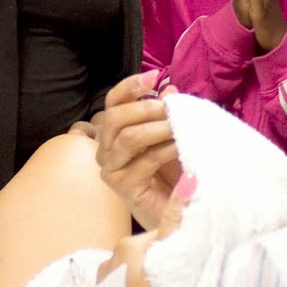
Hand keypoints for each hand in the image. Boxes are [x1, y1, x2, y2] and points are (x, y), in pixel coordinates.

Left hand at [89, 172, 191, 286]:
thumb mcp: (170, 268)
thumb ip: (177, 226)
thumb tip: (189, 181)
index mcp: (128, 245)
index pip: (163, 235)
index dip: (181, 248)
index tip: (194, 262)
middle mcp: (111, 258)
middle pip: (150, 253)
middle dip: (166, 264)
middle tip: (184, 284)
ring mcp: (103, 283)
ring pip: (139, 273)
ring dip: (152, 281)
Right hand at [92, 71, 182, 230]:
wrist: (180, 210)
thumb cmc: (174, 172)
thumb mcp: (172, 135)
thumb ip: (167, 113)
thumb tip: (170, 89)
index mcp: (115, 132)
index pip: (113, 102)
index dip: (131, 86)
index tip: (155, 77)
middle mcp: (106, 149)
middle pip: (114, 117)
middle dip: (145, 108)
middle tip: (171, 110)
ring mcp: (111, 169)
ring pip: (128, 137)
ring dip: (157, 128)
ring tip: (178, 127)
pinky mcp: (122, 187)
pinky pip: (144, 160)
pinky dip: (165, 149)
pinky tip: (180, 147)